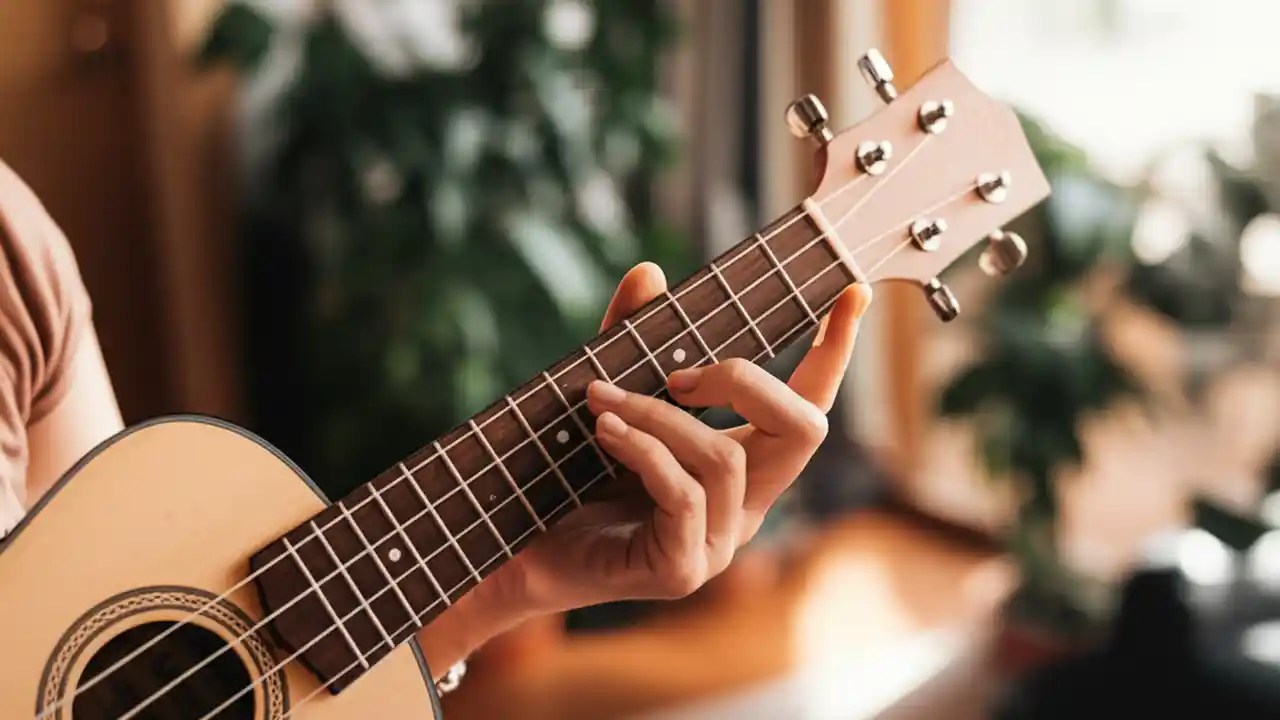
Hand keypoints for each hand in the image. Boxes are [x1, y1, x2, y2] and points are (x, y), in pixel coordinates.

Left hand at [486, 261, 872, 613]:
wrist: (519, 552)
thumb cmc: (570, 478)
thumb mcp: (610, 398)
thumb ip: (631, 340)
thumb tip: (649, 273)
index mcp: (743, 466)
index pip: (807, 407)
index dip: (835, 353)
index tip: (850, 292)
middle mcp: (745, 506)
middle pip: (804, 431)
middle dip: (745, 381)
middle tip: (677, 375)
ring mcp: (717, 543)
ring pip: (725, 457)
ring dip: (659, 415)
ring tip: (602, 401)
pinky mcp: (682, 570)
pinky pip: (683, 494)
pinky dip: (644, 450)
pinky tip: (606, 433)